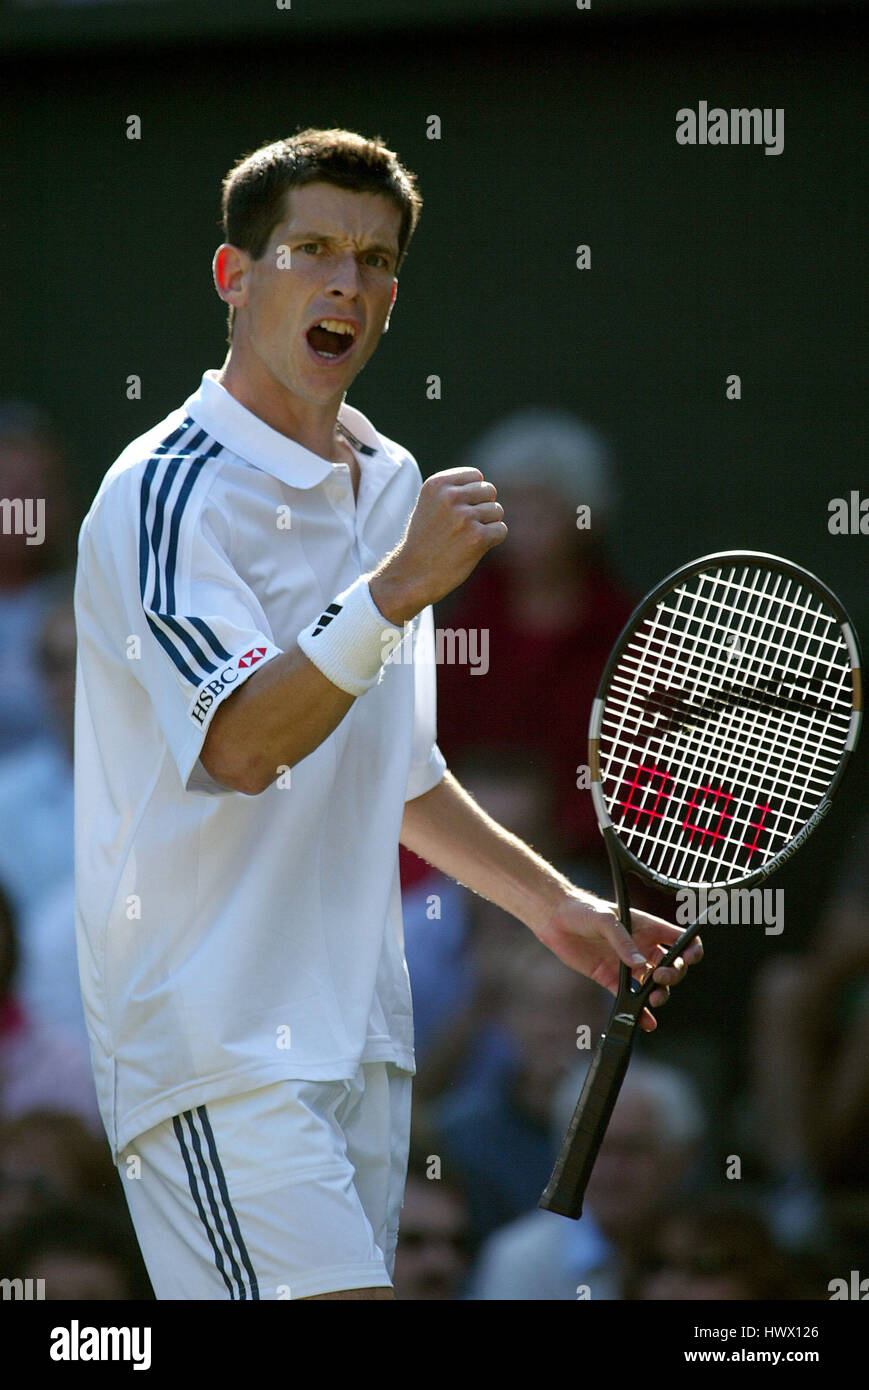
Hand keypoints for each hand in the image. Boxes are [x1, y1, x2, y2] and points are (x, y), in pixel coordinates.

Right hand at [369, 468, 506, 623]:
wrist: (412, 575)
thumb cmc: (424, 541)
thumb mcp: (430, 505)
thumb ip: (454, 490)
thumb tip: (488, 488)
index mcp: (436, 484)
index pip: (476, 476)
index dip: (474, 494)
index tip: (459, 510)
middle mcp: (450, 496)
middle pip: (489, 491)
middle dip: (483, 508)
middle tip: (464, 527)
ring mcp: (464, 516)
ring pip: (497, 510)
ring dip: (487, 525)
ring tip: (465, 538)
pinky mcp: (477, 537)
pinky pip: (501, 530)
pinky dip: (492, 540)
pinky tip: (474, 548)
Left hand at [535, 890, 703, 1032]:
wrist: (554, 920)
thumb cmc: (582, 910)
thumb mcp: (604, 920)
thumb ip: (622, 941)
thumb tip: (639, 964)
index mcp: (647, 928)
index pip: (680, 938)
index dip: (692, 949)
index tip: (689, 958)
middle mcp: (642, 948)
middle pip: (672, 966)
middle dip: (673, 975)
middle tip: (659, 978)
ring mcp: (628, 965)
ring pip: (654, 985)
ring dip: (660, 995)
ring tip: (653, 1000)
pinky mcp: (611, 979)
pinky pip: (631, 998)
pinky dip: (641, 1012)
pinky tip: (646, 1022)